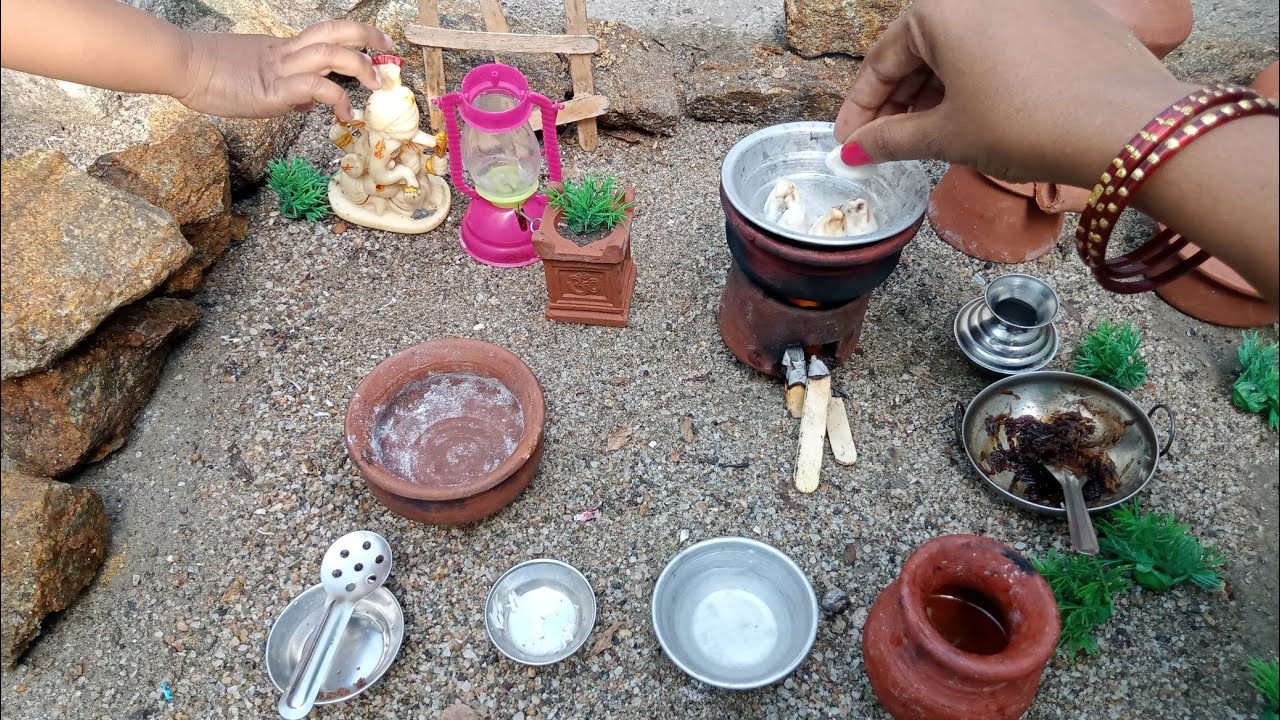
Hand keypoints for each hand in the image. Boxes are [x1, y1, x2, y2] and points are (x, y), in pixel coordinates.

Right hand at [176, 20, 393, 120]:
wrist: (180, 65)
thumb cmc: (207, 76)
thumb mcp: (255, 85)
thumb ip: (285, 92)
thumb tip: (308, 103)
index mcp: (281, 50)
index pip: (325, 37)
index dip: (352, 38)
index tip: (373, 48)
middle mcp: (286, 53)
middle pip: (335, 31)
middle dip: (366, 35)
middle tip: (388, 47)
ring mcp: (281, 69)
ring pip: (331, 53)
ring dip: (361, 65)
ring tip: (378, 82)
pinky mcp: (274, 89)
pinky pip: (315, 86)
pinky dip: (337, 97)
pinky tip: (346, 113)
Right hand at [834, 0, 1193, 186]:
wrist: (1126, 124)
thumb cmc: (1026, 124)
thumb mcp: (948, 136)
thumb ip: (893, 139)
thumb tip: (857, 149)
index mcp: (940, 8)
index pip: (881, 63)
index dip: (859, 111)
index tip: (846, 144)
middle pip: (921, 48)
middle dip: (898, 100)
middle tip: (881, 144)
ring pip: (964, 44)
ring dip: (938, 88)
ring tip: (928, 134)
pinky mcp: (1067, 11)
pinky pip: (1005, 41)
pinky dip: (982, 75)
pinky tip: (980, 112)